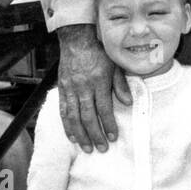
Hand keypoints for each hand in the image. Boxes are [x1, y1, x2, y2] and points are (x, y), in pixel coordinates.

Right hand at [56, 24, 130, 151]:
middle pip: (88, 116)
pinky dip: (66, 125)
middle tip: (101, 149)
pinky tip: (72, 136)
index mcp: (99, 81)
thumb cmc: (99, 52)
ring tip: (86, 148)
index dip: (109, 124)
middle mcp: (83, 87)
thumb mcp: (115, 65)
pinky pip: (62, 110)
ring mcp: (70, 89)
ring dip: (80, 134)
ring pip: (73, 116)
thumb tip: (128, 103)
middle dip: (95, 135)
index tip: (113, 137)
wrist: (76, 40)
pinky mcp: (62, 89)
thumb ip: (121, 85)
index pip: (104, 108)